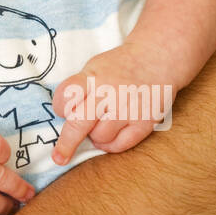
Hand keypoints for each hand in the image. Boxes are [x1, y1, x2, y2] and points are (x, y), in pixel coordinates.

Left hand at [51, 46, 176, 165]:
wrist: (156, 58)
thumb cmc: (119, 66)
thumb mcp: (94, 67)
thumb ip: (80, 89)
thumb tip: (65, 116)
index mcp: (92, 77)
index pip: (65, 98)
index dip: (59, 108)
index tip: (62, 112)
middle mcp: (109, 93)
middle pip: (79, 123)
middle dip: (66, 144)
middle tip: (59, 157)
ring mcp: (127, 109)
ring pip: (99, 137)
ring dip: (94, 136)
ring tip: (101, 124)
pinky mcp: (144, 122)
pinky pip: (119, 145)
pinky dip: (110, 145)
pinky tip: (110, 136)